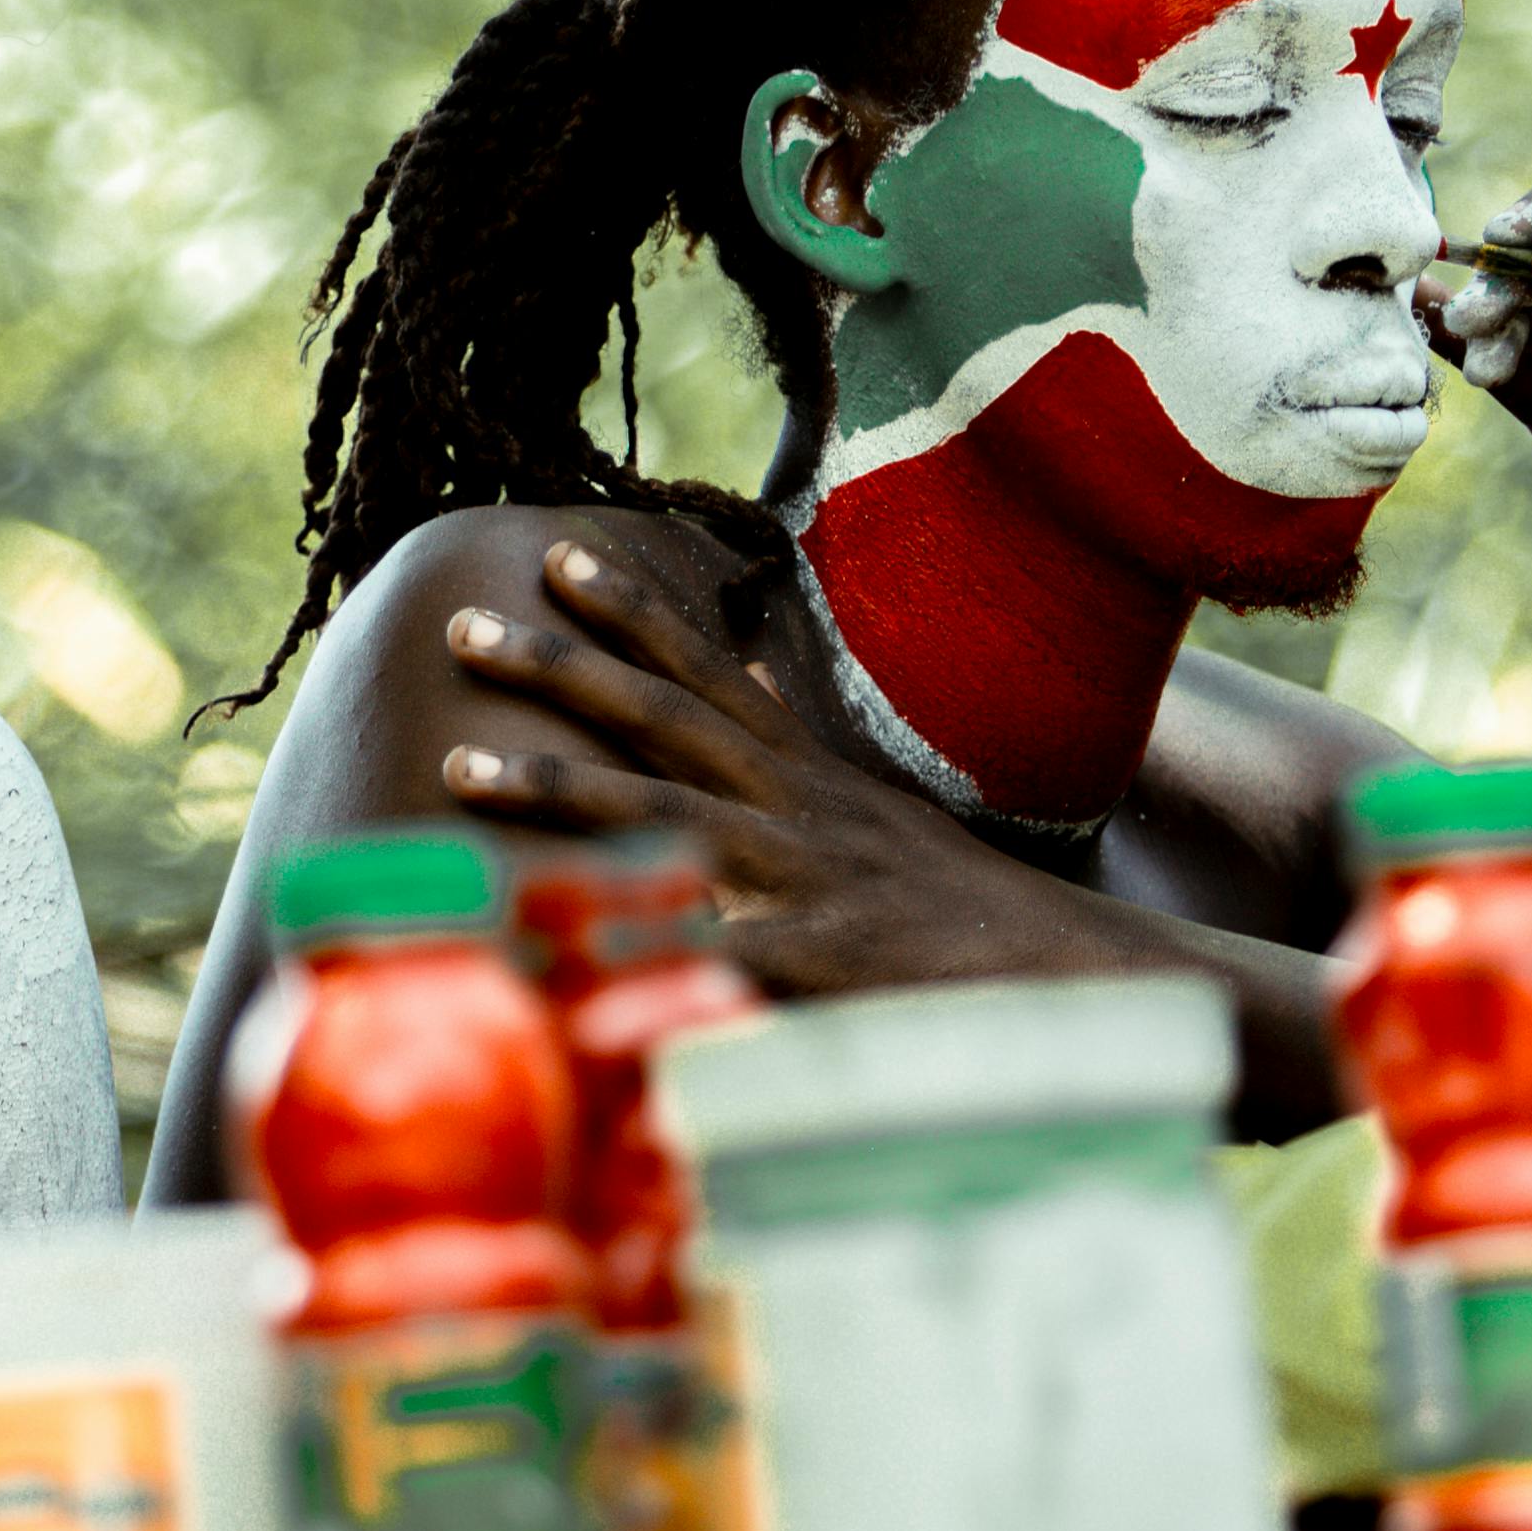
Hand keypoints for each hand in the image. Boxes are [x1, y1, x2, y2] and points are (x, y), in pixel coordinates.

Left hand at [435, 541, 1134, 996]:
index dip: (633, 611)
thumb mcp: (872, 823)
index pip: (708, 669)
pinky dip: (640, 947)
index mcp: (807, 773)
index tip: (556, 556)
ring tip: (456, 766)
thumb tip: (738, 704)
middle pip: (663, 718)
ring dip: (558, 786)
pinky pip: (719, 950)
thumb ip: (796, 778)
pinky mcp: (827, 959)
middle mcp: (799, 805)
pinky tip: (562, 951)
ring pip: (665, 814)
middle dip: (560, 667)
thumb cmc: (957, 911)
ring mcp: (809, 876)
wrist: (1075, 974)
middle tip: (462, 624)